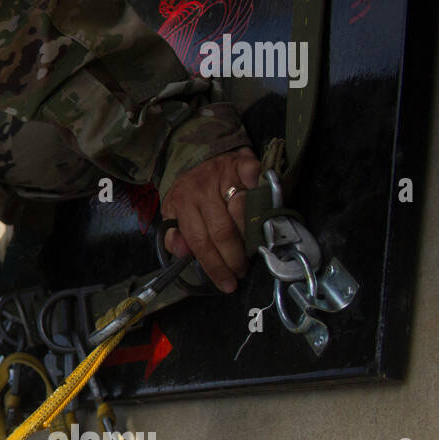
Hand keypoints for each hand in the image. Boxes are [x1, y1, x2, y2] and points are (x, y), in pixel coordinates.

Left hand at [160, 147, 261, 292]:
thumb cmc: (191, 192)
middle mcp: (201, 189)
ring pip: (240, 210)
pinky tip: (265, 211)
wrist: (203, 155)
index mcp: (181, 202)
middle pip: (221, 230)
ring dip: (250, 236)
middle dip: (233, 257)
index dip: (213, 265)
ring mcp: (222, 175)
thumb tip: (183, 253)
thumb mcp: (173, 213)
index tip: (226, 283)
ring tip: (254, 252)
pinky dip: (262, 194)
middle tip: (242, 271)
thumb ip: (174, 235)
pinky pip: (255, 181)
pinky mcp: (243, 163)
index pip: (198, 240)